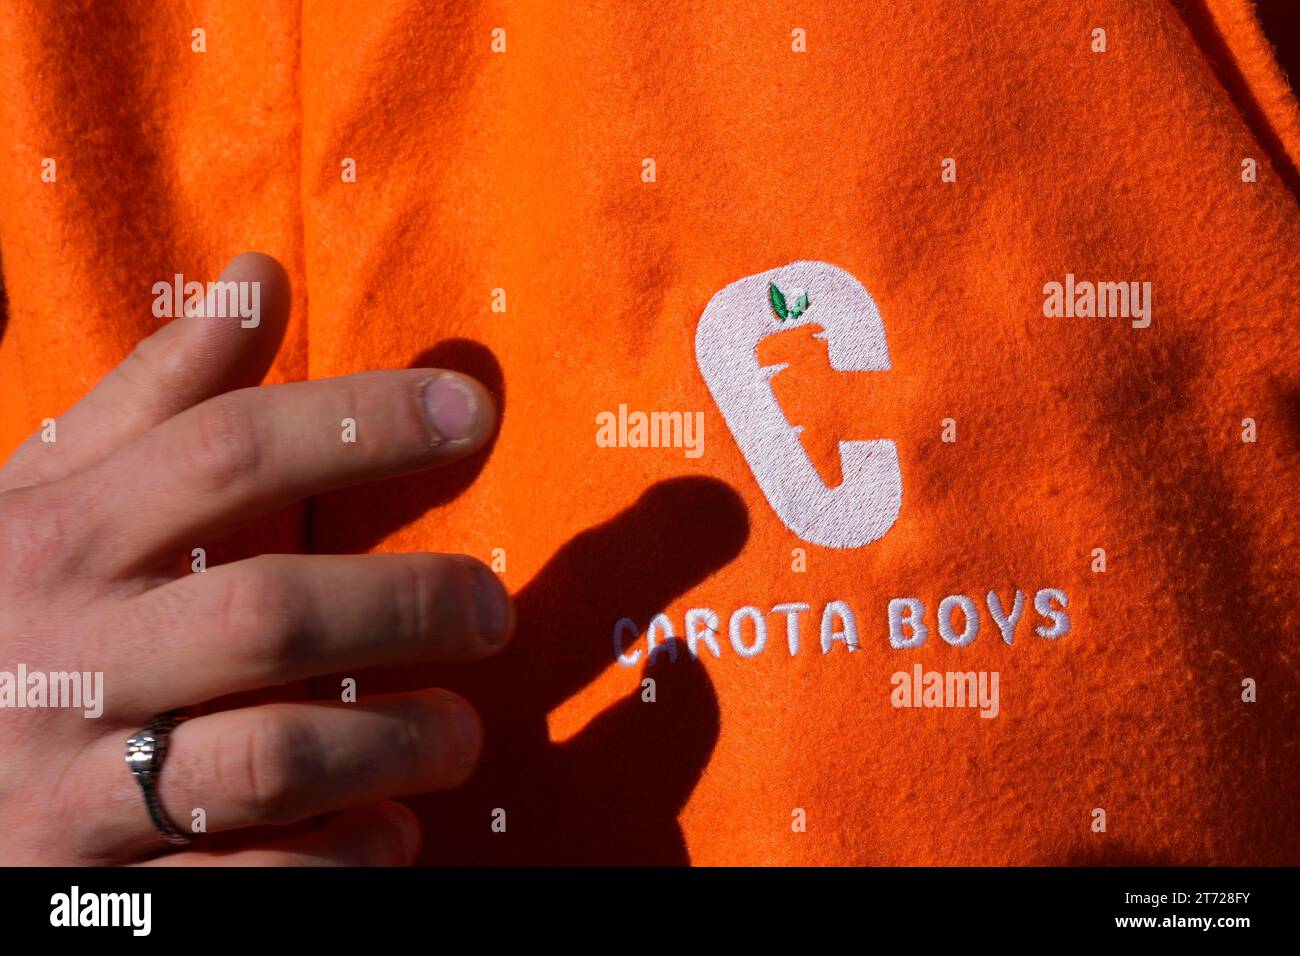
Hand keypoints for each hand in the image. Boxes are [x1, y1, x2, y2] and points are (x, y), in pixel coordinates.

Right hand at [0, 252, 513, 864]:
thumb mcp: (47, 494)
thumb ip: (161, 396)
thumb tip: (259, 276)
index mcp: (55, 542)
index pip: (222, 454)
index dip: (358, 420)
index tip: (467, 410)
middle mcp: (64, 658)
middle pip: (268, 614)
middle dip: (408, 606)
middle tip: (490, 613)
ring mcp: (73, 787)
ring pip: (270, 759)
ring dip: (396, 742)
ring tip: (458, 733)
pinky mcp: (99, 892)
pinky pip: (253, 885)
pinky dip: (345, 860)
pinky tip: (390, 831)